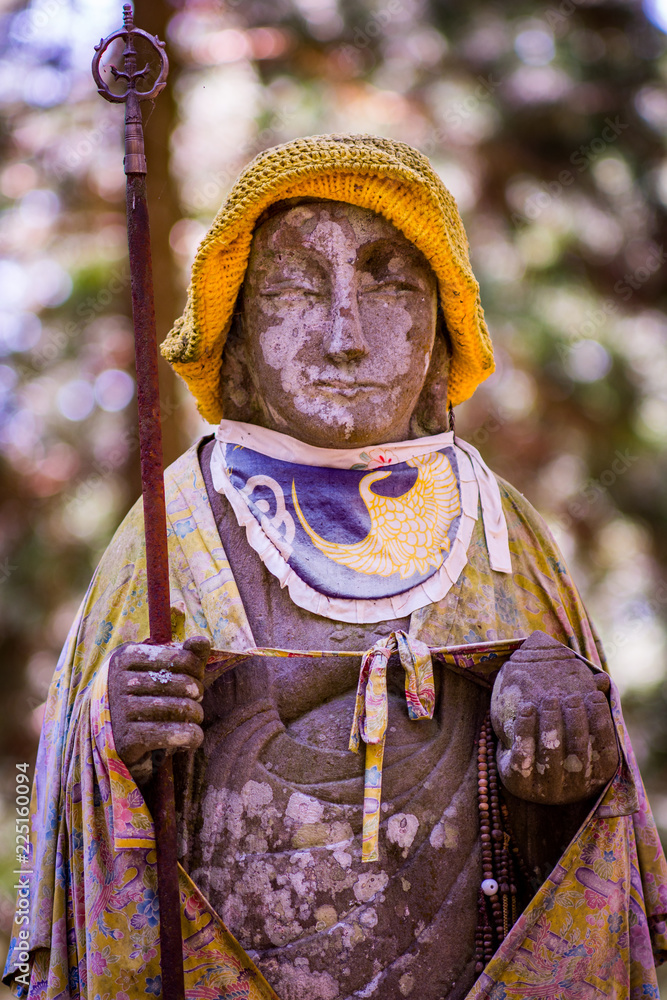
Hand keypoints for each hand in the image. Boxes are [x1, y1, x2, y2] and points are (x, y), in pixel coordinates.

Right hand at [108, 636, 209, 781]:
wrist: (113, 736)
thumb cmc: (143, 695)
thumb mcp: (158, 670)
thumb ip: (184, 654)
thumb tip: (203, 640)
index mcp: (126, 656)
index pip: (181, 658)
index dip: (197, 670)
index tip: (193, 680)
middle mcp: (120, 681)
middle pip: (183, 683)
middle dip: (197, 693)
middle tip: (194, 701)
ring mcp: (121, 711)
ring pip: (182, 708)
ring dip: (196, 715)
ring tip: (194, 717)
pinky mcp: (127, 739)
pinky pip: (173, 734)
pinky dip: (192, 736)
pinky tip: (193, 737)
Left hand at [490, 631, 618, 803]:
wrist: (522, 773)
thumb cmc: (560, 748)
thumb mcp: (578, 733)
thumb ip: (591, 710)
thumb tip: (602, 680)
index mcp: (596, 779)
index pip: (605, 752)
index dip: (601, 722)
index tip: (594, 696)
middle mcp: (574, 790)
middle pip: (577, 752)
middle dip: (576, 720)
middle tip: (571, 696)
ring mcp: (546, 790)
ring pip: (550, 753)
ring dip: (551, 722)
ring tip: (550, 698)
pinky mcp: (519, 784)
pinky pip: (523, 755)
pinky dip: (525, 729)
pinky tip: (526, 708)